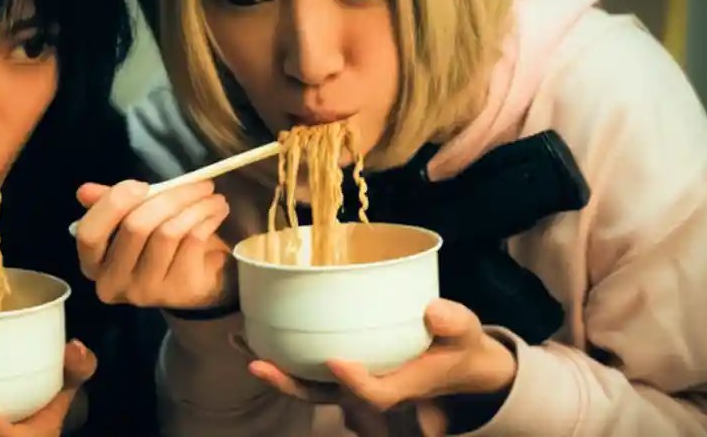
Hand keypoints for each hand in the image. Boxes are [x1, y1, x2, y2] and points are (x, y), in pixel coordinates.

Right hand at [74, 180, 231, 308]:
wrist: (197, 280)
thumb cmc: (156, 244)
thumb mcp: (131, 221)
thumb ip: (110, 204)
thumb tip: (85, 191)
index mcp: (94, 264)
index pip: (90, 235)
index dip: (112, 205)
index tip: (141, 185)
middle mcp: (115, 282)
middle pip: (135, 227)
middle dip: (169, 196)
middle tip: (197, 183)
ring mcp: (147, 290)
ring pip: (168, 232)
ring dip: (194, 205)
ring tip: (211, 195)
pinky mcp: (178, 290)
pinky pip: (192, 241)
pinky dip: (207, 219)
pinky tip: (216, 212)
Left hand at [248, 299, 515, 435]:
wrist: (455, 364)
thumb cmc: (458, 346)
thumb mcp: (465, 333)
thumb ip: (453, 323)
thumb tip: (434, 310)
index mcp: (400, 386)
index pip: (373, 394)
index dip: (354, 383)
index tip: (336, 361)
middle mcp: (367, 387)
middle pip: (323, 396)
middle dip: (289, 384)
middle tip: (258, 364)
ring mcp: (350, 379)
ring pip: (308, 383)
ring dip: (274, 368)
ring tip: (241, 343)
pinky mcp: (341, 366)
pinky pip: (306, 365)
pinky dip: (279, 351)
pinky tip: (252, 331)